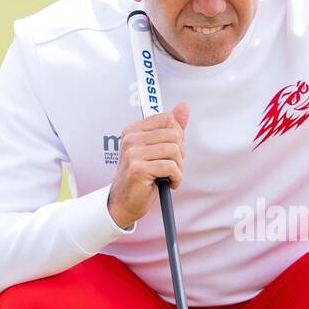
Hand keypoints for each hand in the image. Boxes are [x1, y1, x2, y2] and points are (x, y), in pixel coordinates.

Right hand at [107, 102, 189, 228]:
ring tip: (170, 176)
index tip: (172, 151)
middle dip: (180, 154)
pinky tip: (169, 183)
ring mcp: (132, 153)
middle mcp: (130, 138)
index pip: (168, 119)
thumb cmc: (143, 176)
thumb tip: (184, 106)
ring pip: (174, 151)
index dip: (177, 136)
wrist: (125, 202)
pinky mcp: (138, 169)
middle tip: (172, 167)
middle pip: (174, 135)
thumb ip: (171, 128)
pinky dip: (176, 178)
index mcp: (133, 130)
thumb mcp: (157, 149)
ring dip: (178, 167)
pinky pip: (171, 167)